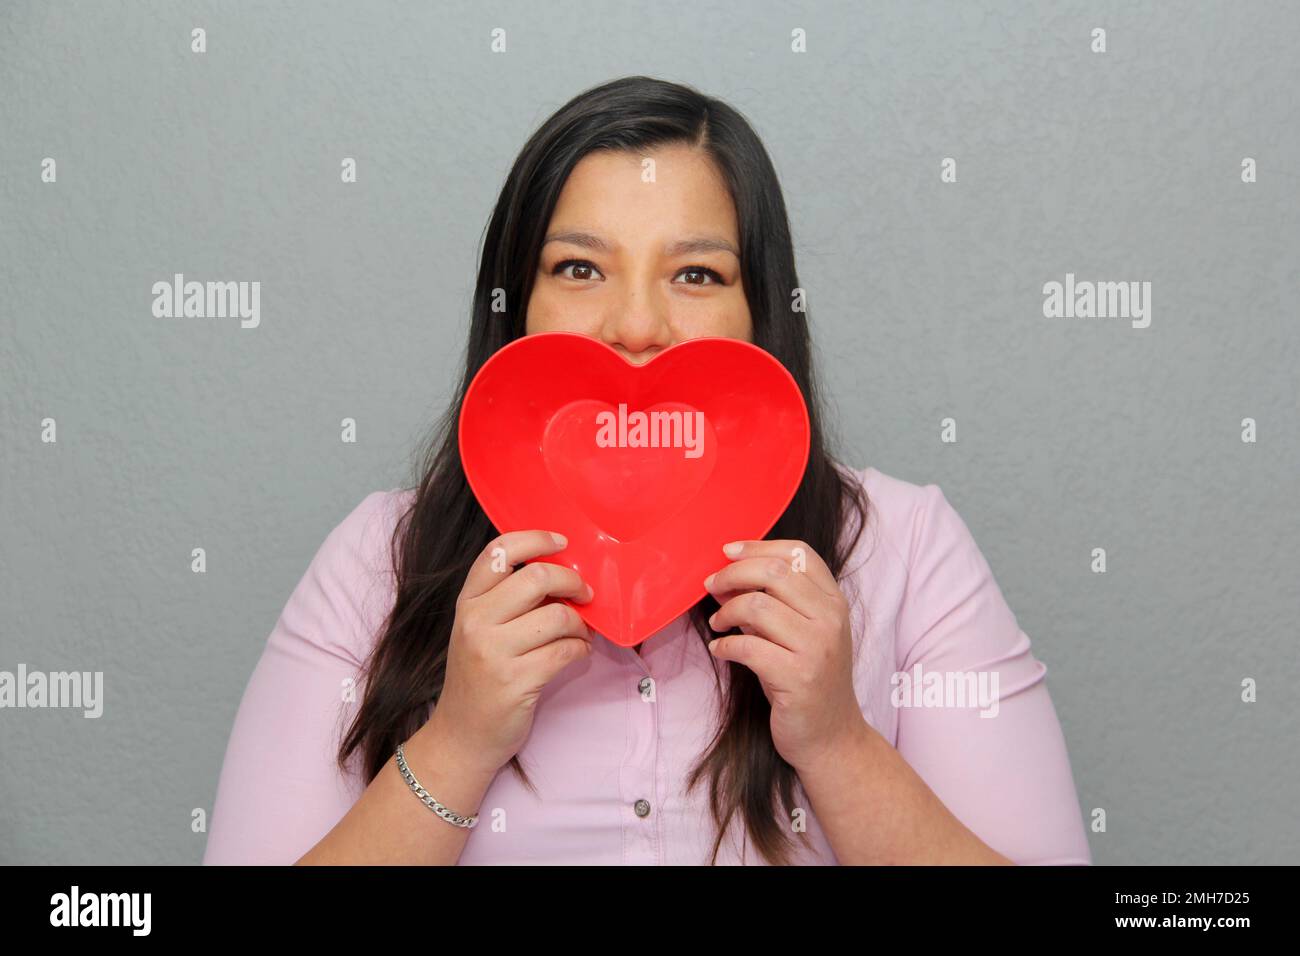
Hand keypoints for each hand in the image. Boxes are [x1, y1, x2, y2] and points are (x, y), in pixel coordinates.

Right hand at [431, 530, 594, 778]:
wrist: (462, 736)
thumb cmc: (479, 678)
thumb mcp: (478, 631)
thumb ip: (507, 601)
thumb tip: (561, 574)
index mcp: (467, 603)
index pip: (499, 552)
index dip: (535, 539)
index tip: (561, 543)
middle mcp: (475, 622)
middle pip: (537, 578)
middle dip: (572, 582)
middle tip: (584, 593)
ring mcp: (493, 653)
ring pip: (557, 616)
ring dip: (579, 623)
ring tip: (579, 632)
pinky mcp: (515, 681)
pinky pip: (565, 651)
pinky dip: (580, 649)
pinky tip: (576, 653)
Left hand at [703, 538, 865, 771]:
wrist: (830, 737)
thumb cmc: (808, 681)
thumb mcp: (801, 634)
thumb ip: (774, 603)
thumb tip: (727, 577)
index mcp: (834, 602)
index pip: (799, 554)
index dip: (759, 546)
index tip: (728, 552)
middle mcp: (831, 620)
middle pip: (774, 573)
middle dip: (733, 574)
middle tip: (711, 586)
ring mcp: (818, 648)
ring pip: (757, 607)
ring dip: (726, 612)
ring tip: (717, 625)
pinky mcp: (798, 677)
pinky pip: (748, 647)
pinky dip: (725, 646)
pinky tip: (720, 651)